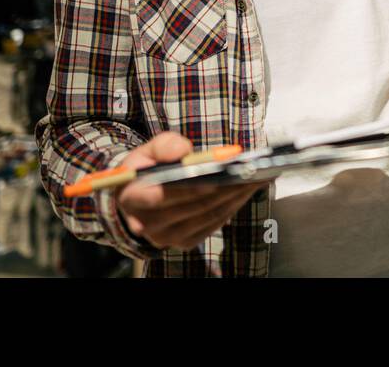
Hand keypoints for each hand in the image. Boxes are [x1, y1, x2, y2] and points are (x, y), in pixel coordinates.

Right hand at [116, 132, 266, 250]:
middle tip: (251, 170)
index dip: (190, 187)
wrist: (140, 194)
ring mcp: (167, 237)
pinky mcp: (185, 241)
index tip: (218, 174)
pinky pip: (213, 224)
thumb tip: (183, 151)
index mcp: (132, 198)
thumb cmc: (147, 167)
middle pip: (193, 206)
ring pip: (207, 215)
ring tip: (257, 177)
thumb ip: (164, 145)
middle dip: (225, 187)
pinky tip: (246, 190)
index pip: (160, 196)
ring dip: (235, 196)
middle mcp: (147, 223)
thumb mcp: (148, 149)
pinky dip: (232, 206)